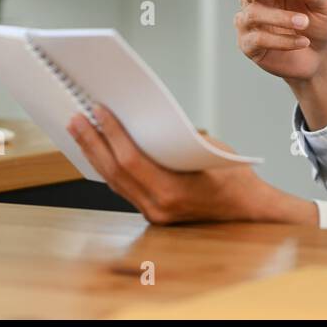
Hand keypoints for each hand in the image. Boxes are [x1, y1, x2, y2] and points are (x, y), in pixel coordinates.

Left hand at [66, 104, 316, 226]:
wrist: (250, 212)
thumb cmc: (235, 177)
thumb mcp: (208, 148)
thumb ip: (174, 139)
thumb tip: (143, 120)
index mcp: (172, 192)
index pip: (129, 160)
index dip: (109, 134)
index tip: (96, 110)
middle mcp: (158, 209)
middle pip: (114, 173)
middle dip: (92, 143)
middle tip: (76, 118)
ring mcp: (154, 215)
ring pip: (114, 183)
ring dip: (95, 155)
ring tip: (80, 131)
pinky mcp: (154, 214)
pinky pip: (124, 189)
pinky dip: (110, 169)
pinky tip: (100, 152)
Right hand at [235, 0, 326, 81]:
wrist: (319, 56)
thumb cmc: (319, 25)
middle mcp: (258, 0)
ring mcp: (250, 22)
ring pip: (253, 14)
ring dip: (280, 17)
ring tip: (304, 23)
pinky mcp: (249, 44)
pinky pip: (258, 39)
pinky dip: (281, 40)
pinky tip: (302, 41)